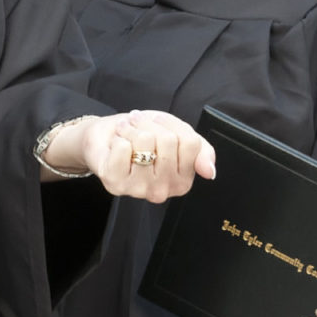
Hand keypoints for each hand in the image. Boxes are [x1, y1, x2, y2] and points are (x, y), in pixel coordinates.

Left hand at [42, 110, 214, 201]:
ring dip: (132, 129)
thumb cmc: (145, 135)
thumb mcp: (179, 134)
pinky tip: (116, 145)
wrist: (108, 136)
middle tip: (138, 127)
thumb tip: (209, 171)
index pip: (190, 143)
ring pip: (145, 141)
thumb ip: (201, 150)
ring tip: (127, 134)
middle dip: (150, 125)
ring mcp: (139, 190)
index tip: (158, 125)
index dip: (171, 125)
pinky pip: (123, 148)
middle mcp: (163, 191)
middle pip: (168, 140)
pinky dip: (118, 138)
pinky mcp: (116, 185)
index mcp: (183, 181)